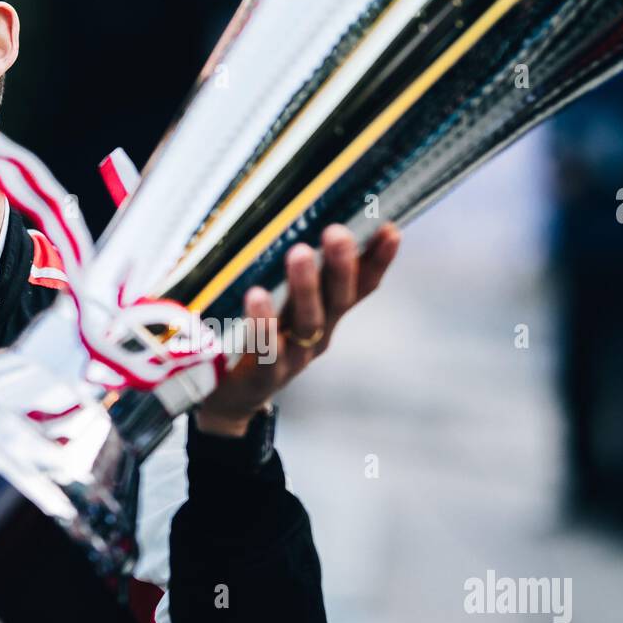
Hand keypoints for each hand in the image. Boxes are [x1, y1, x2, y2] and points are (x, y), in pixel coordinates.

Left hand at [195, 222, 400, 435]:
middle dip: (341, 266)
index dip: (377, 261)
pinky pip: (268, 348)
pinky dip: (264, 322)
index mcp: (326, 315)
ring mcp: (294, 357)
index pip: (360, 286)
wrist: (232, 398)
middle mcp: (317, 335)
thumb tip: (306, 224)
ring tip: (301, 252)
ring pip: (308, 322)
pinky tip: (257, 295)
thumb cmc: (260, 339)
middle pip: (338, 300)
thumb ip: (301, 275)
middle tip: (338, 232)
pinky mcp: (264, 374)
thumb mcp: (285, 306)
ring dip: (306, 287)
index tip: (389, 230)